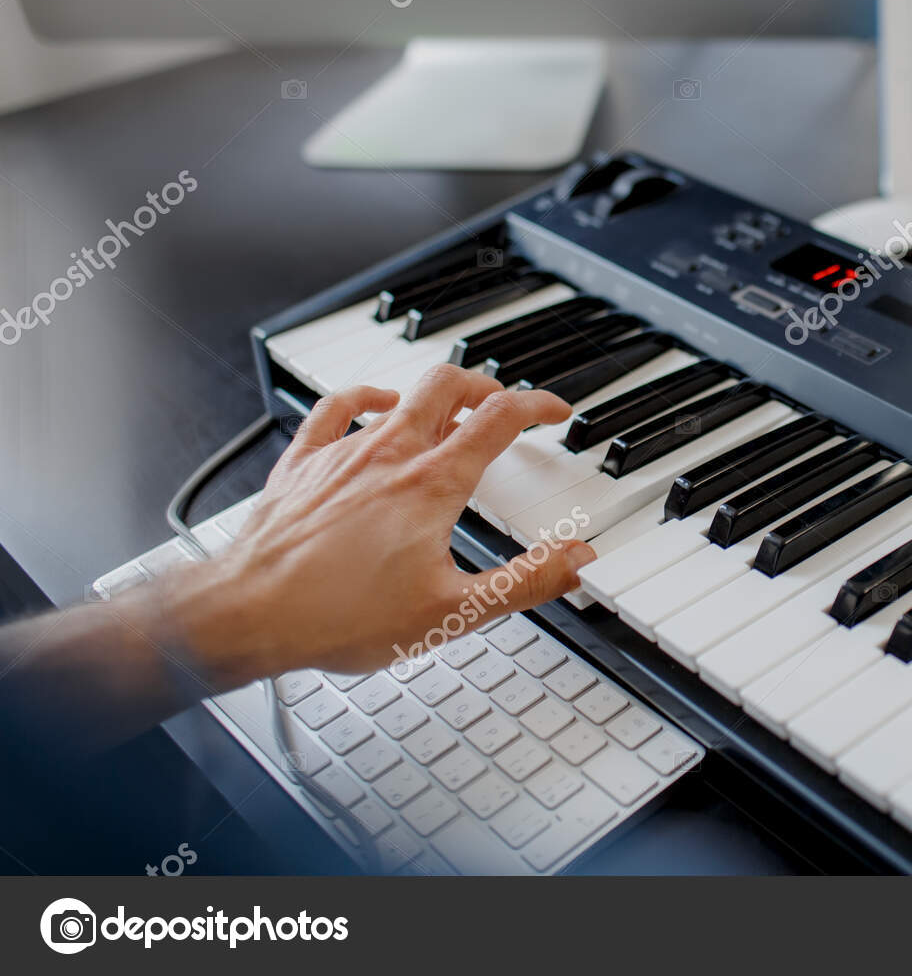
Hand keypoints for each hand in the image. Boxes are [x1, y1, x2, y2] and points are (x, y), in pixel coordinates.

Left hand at [165, 366, 595, 686]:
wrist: (247, 614)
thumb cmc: (338, 616)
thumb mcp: (450, 613)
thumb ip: (522, 584)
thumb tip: (572, 560)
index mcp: (432, 485)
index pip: (500, 419)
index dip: (536, 406)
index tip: (553, 411)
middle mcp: (390, 455)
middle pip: (449, 386)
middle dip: (486, 386)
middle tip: (503, 404)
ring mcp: (343, 453)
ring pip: (400, 395)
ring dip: (435, 395)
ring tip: (453, 409)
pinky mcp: (304, 463)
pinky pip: (336, 408)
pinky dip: (365, 397)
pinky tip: (376, 403)